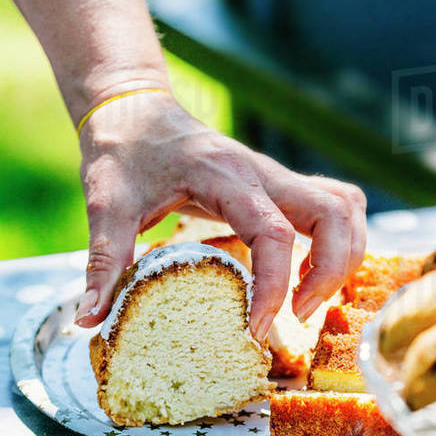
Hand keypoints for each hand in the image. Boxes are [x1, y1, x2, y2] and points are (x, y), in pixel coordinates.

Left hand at [73, 89, 366, 340]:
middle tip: (297, 315)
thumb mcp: (106, 204)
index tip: (254, 327)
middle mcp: (264, 173)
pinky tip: (305, 278)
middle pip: (336, 213)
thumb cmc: (122, 152)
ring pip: (346, 208)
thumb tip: (89, 318)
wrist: (132, 108)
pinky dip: (336, 244)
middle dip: (329, 271)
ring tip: (306, 300)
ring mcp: (277, 179)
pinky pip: (333, 209)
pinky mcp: (280, 188)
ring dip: (343, 256)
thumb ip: (104, 261)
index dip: (273, 286)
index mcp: (226, 176)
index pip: (274, 231)